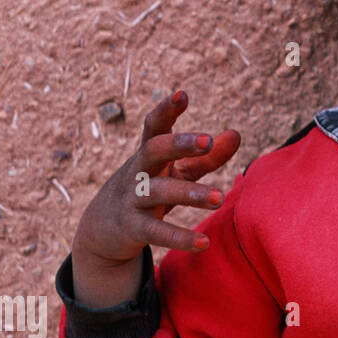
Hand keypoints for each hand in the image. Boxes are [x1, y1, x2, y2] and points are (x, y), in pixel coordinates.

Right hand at [72, 90, 240, 269]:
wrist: (102, 229)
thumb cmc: (147, 189)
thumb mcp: (175, 171)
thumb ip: (204, 157)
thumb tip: (236, 134)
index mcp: (150, 154)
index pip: (155, 127)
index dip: (167, 110)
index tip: (182, 94)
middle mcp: (138, 171)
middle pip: (153, 151)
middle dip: (178, 143)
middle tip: (207, 140)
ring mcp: (133, 199)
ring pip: (159, 192)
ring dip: (189, 194)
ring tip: (220, 198)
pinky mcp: (132, 228)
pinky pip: (156, 232)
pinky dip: (180, 237)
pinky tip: (204, 243)